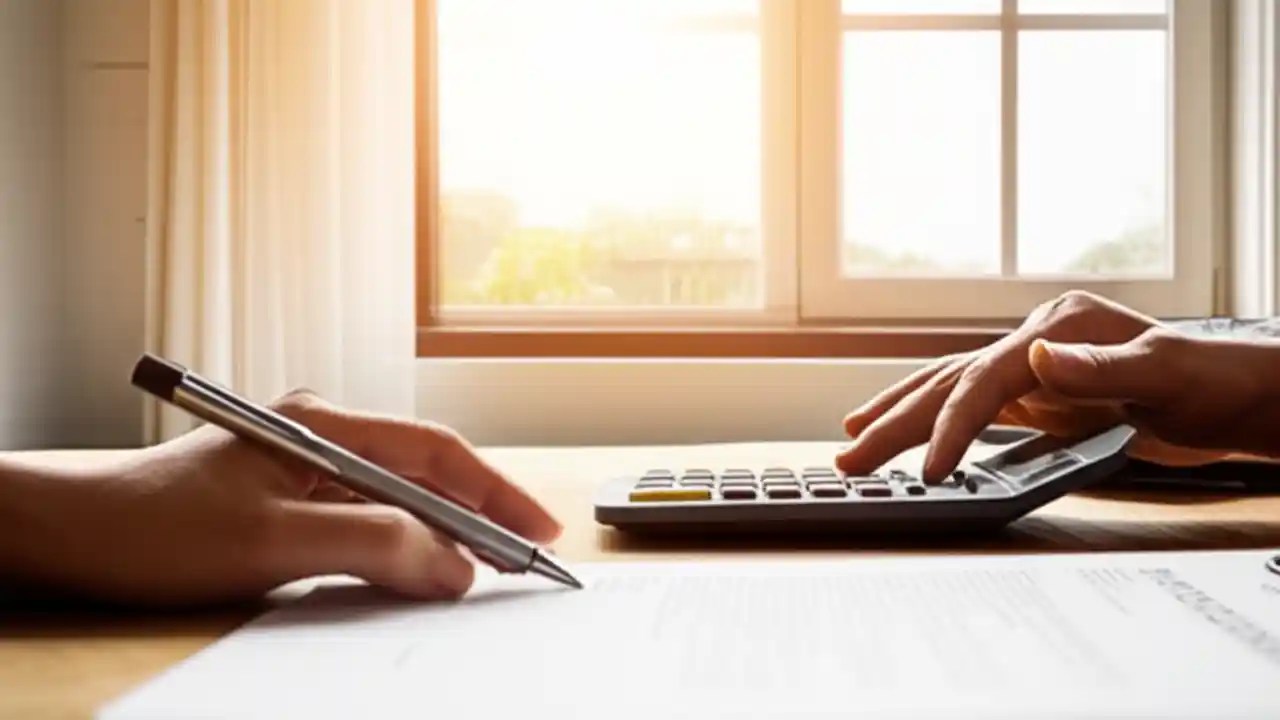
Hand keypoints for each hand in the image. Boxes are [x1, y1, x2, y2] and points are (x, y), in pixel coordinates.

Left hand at [2, 392, 560, 605]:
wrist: (77, 535)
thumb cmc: (156, 527)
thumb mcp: (274, 542)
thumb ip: (373, 545)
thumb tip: (453, 567)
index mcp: (322, 425)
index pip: (432, 451)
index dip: (492, 490)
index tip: (537, 526)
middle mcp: (321, 439)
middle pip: (423, 473)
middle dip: (477, 514)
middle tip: (525, 557)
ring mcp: (307, 471)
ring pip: (398, 500)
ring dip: (442, 534)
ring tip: (487, 568)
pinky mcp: (291, 503)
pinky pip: (367, 523)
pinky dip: (402, 548)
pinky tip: (419, 573)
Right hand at [836, 291, 1279, 480]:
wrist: (1234, 395)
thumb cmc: (1212, 379)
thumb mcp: (1168, 373)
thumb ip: (1104, 368)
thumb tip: (1039, 360)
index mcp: (1059, 329)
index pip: (986, 379)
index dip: (953, 424)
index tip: (931, 469)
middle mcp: (1036, 343)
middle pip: (949, 380)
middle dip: (896, 421)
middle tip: (849, 457)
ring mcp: (1032, 368)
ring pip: (948, 387)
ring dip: (899, 414)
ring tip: (853, 436)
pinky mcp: (1035, 394)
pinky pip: (970, 406)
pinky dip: (934, 418)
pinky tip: (909, 429)